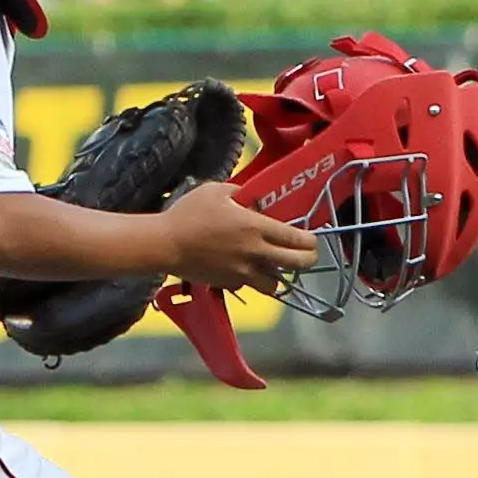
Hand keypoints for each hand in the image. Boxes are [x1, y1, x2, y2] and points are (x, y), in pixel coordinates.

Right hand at [162, 181, 319, 295]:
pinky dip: (255, 280)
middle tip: (308, 255)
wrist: (165, 244)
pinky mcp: (229, 283)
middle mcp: (254, 252)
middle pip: (296, 264)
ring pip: (275, 283)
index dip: (310, 241)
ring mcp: (243, 272)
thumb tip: (255, 199)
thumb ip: (242, 193)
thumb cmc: (189, 213)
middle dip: (308, 260)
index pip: (295, 238)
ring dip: (280, 275)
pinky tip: (249, 270)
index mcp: (255, 227)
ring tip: (276, 266)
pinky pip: (251, 286)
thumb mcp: (217, 191)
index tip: (312, 239)